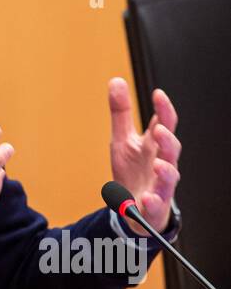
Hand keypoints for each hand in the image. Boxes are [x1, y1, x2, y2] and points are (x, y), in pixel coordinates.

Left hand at [108, 77, 180, 235]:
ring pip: (169, 178)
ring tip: (158, 164)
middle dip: (168, 140)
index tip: (158, 95)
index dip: (164, 110)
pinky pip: (156, 205)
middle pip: (171, 150)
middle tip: (160, 129)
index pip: (164, 124)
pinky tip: (146, 197)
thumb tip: (117, 81)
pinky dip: (153, 201)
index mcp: (154, 146)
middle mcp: (160, 164)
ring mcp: (159, 186)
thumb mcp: (122, 139)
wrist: (131, 207)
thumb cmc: (132, 171)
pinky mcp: (153, 207)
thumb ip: (121, 112)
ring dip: (166, 171)